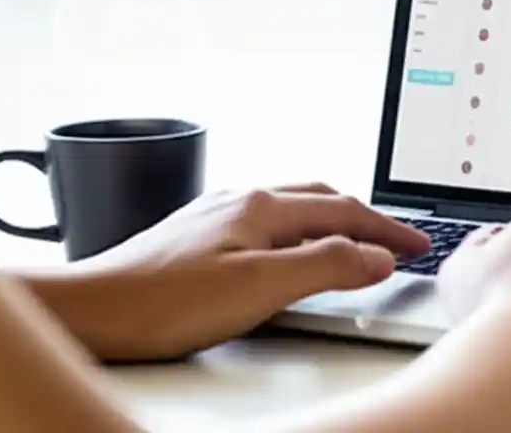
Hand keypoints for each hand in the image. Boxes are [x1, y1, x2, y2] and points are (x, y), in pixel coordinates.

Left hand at [19, 183, 429, 360]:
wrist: (91, 311)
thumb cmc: (164, 301)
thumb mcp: (261, 287)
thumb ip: (325, 266)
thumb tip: (375, 257)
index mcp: (262, 206)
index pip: (345, 210)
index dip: (387, 229)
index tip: (418, 244)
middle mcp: (241, 200)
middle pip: (321, 199)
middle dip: (365, 218)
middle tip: (397, 241)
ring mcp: (217, 216)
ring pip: (293, 209)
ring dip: (332, 222)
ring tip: (356, 243)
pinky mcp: (198, 237)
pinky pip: (266, 224)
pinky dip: (299, 234)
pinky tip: (290, 252)